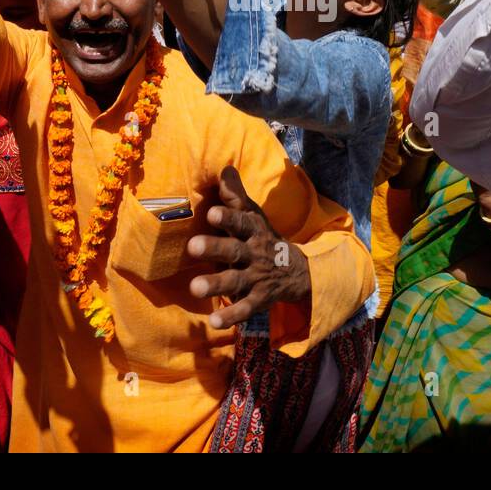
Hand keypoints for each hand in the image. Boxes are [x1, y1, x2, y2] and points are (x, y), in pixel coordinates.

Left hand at [186, 167, 310, 330]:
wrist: (298, 270)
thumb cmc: (263, 237)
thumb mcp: (254, 215)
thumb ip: (236, 196)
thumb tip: (223, 168)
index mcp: (252, 230)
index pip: (240, 222)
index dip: (227, 217)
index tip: (212, 213)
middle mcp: (254, 252)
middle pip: (233, 249)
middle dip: (214, 248)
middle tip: (192, 247)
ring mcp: (257, 277)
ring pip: (235, 280)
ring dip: (216, 284)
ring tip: (195, 288)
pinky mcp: (258, 299)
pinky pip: (245, 308)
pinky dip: (231, 316)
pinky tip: (214, 322)